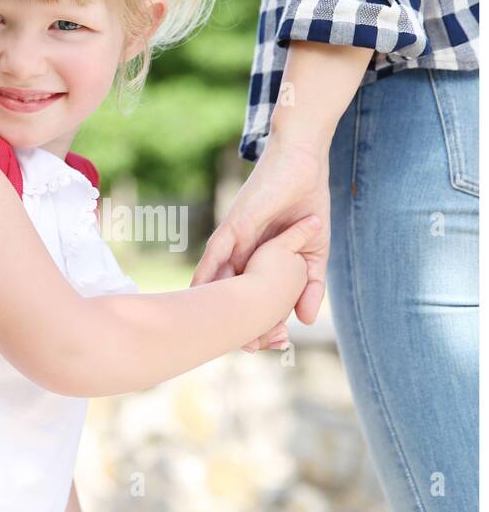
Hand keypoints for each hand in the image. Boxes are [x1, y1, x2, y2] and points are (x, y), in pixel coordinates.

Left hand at [192, 133, 332, 348]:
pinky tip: (199, 291)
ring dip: (219, 303)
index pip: (252, 296)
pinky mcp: (235, 222)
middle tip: (246, 349)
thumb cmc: (305, 203)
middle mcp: (240, 250)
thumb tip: (305, 321)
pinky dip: (208, 271)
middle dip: (236, 321)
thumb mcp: (312, 252)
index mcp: (257, 258)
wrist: (303, 163)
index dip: (259, 321)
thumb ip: (309, 285)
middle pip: (231, 292)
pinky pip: (217, 250)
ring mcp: (235, 237)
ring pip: (220, 277)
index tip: (270, 347)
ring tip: (216, 332)